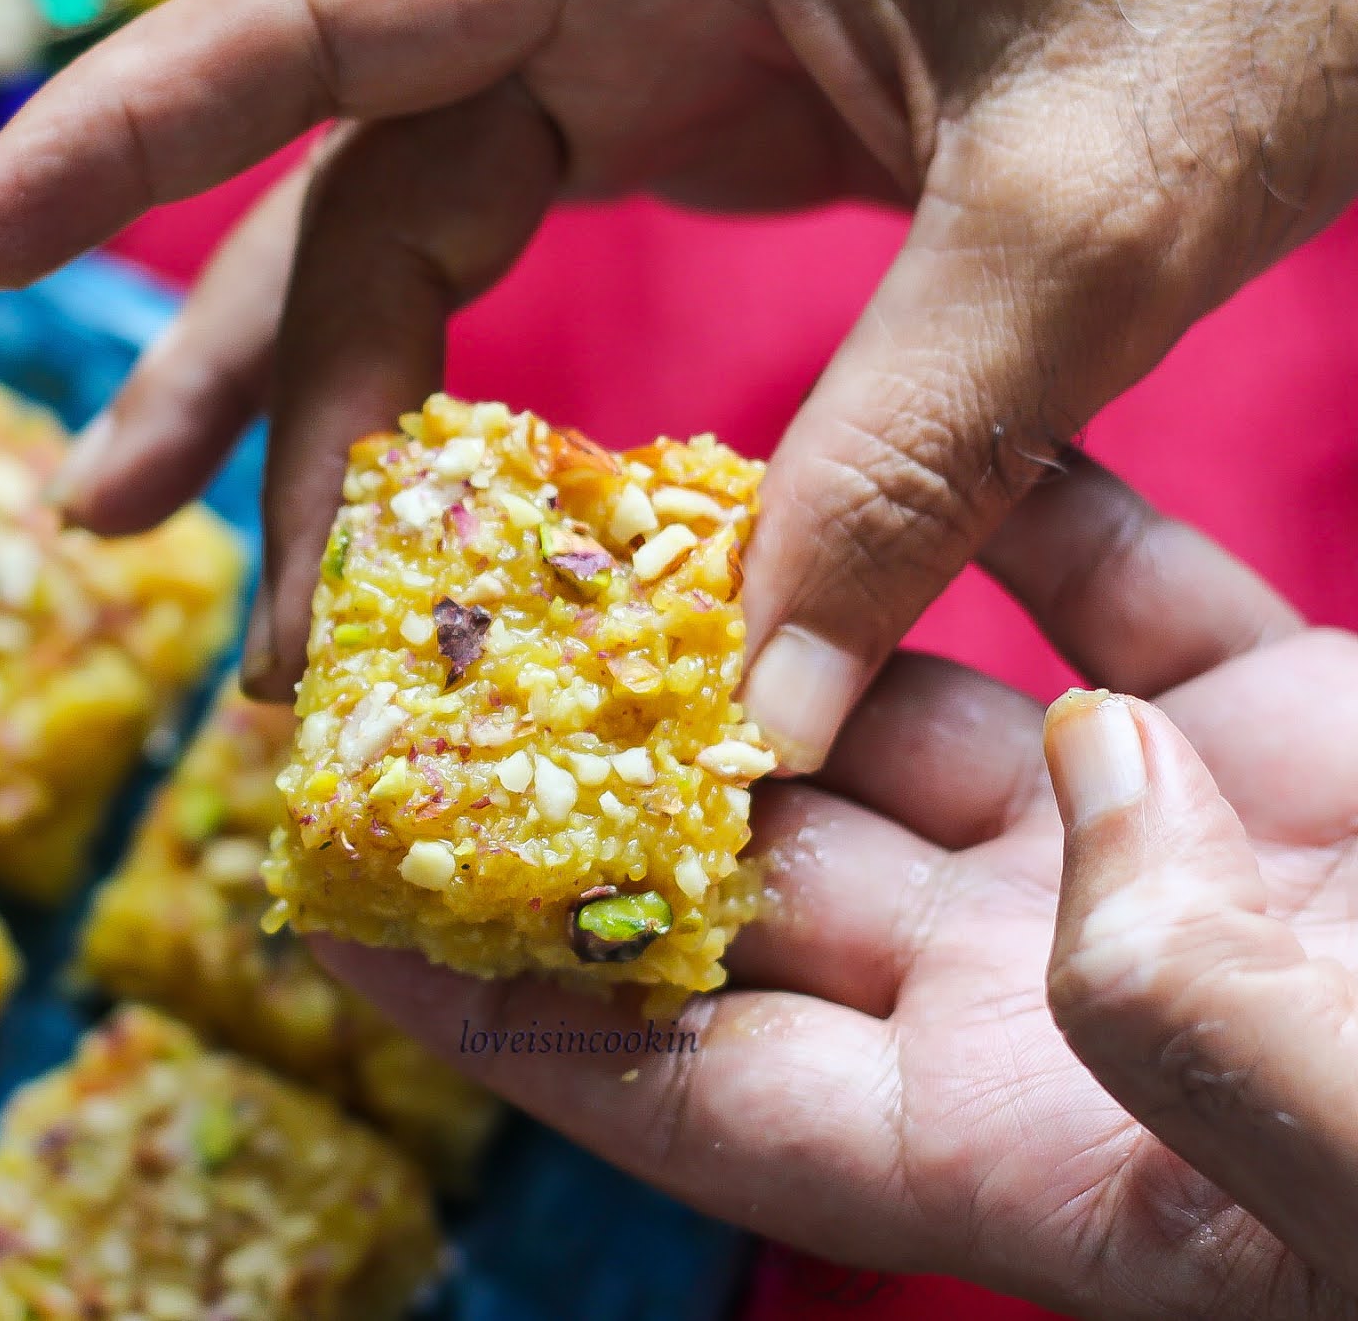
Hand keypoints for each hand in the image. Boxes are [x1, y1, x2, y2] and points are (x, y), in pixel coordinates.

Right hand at [0, 0, 1357, 768]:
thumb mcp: (1104, 199)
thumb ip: (917, 445)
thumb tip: (758, 726)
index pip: (329, 7)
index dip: (126, 129)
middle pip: (355, 161)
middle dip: (247, 362)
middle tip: (113, 528)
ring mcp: (657, 12)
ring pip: (424, 216)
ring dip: (341, 407)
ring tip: (263, 597)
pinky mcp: (714, 82)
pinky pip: (534, 238)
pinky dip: (485, 388)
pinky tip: (446, 517)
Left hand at [311, 457, 1357, 1319]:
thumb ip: (1199, 1033)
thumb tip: (1091, 822)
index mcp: (1016, 1154)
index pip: (684, 1085)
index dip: (505, 1006)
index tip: (332, 908)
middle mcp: (1041, 1000)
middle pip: (747, 881)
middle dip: (591, 777)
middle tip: (427, 662)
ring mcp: (1146, 855)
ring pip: (892, 718)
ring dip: (766, 627)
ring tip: (610, 519)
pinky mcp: (1275, 733)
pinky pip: (1098, 604)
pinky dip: (1009, 520)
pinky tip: (893, 441)